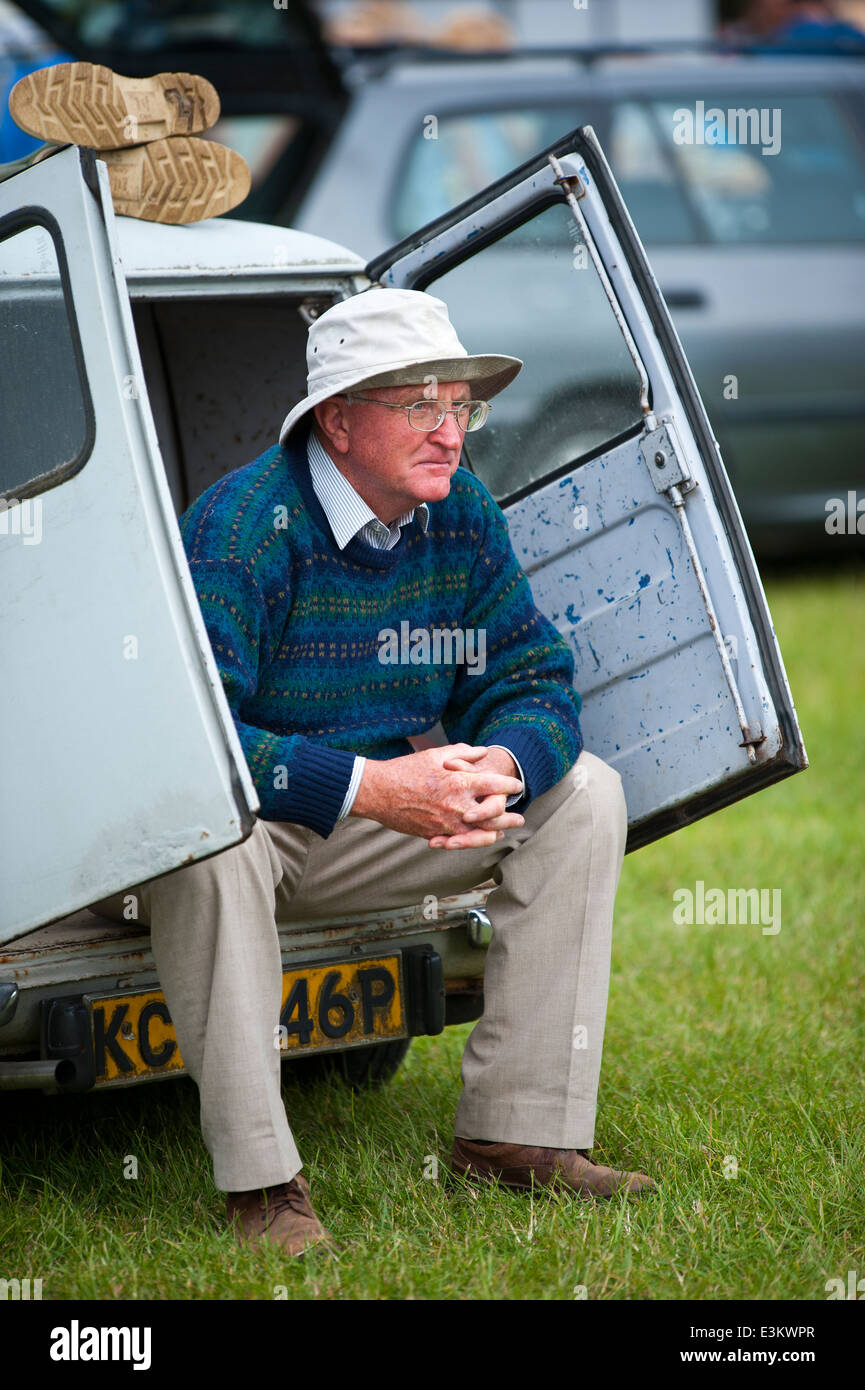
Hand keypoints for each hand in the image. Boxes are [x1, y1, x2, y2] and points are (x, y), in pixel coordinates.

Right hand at [350, 743, 524, 848]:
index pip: (495, 785)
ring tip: (502, 832)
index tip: (517, 786)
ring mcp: (446, 823)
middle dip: (509, 817)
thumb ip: (462, 753)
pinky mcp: (435, 833)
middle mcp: (457, 805)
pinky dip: (472, 840)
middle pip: (494, 816)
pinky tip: (478, 838)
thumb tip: (482, 752)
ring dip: (494, 833)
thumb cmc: (406, 770)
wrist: (378, 792)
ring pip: (479, 834)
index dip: (510, 785)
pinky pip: (459, 841)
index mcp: (459, 782)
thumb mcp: (435, 755)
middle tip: (520, 818)